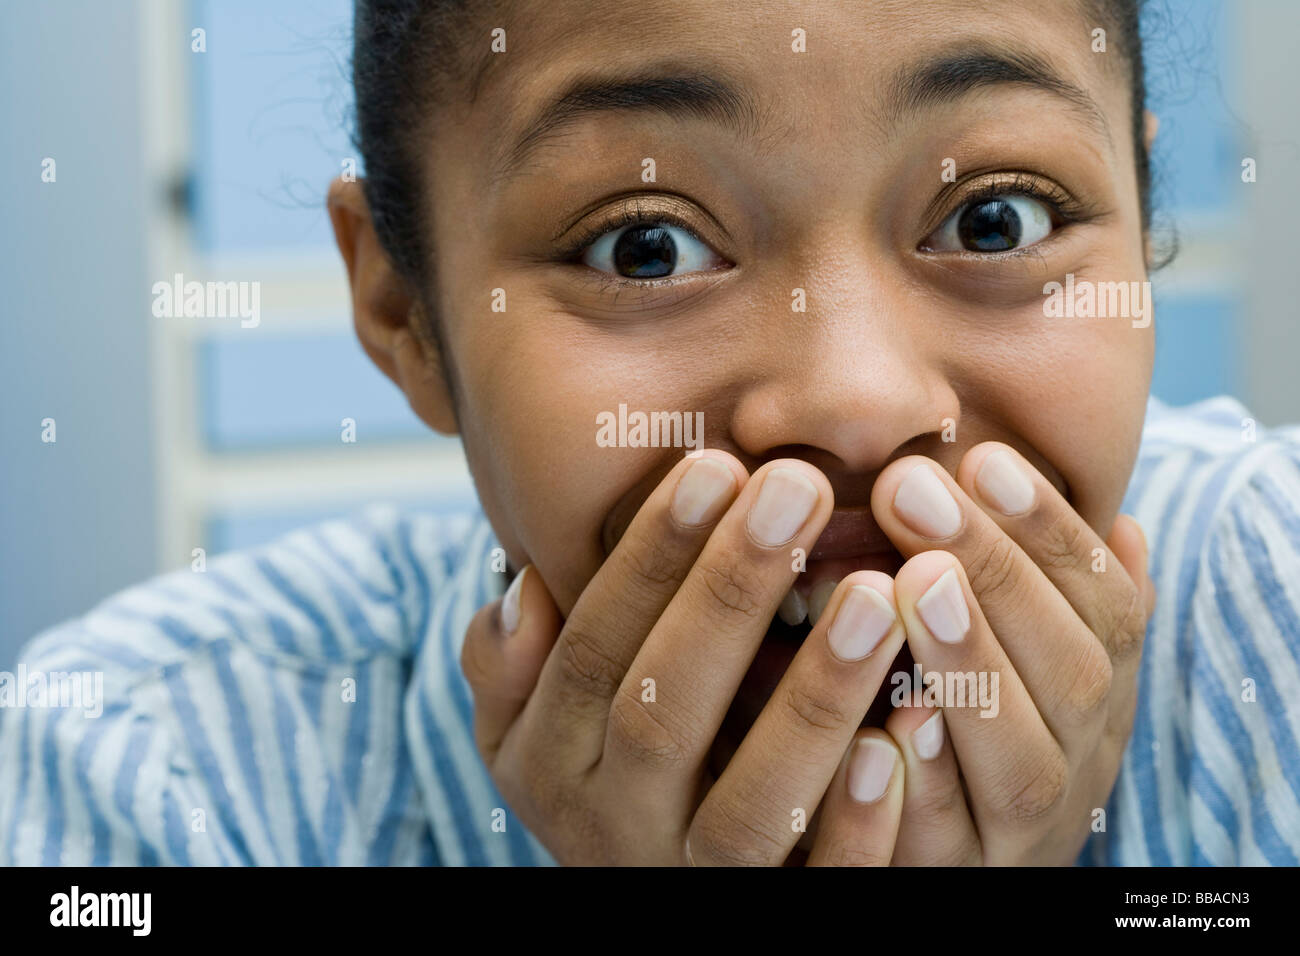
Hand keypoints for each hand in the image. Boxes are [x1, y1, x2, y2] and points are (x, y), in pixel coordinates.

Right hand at [461, 453, 910, 864]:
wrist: (642, 894)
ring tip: (877, 593)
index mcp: (551, 760)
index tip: (713, 466)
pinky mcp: (777, 916)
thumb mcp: (526, 725)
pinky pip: (821, 884)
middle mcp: (612, 825)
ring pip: (750, 803)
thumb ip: (509, 663)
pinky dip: (862, 822)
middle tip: (796, 490)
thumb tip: (525, 589)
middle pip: (663, 710)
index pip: (592, 647)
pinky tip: (906, 733)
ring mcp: (694, 880)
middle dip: (728, 595)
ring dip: (812, 699)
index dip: (649, 559)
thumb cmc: (598, 765)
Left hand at [866, 443, 1155, 864]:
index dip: (1049, 532)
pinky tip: (884, 722)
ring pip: (1022, 767)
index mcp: (1096, 701)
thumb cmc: (977, 737)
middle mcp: (1074, 767)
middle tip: (917, 494)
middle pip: (1068, 677)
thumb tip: (1125, 525)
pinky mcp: (950, 881)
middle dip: (998, 576)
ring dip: (971, 666)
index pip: (1103, 609)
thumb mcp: (1030, 663)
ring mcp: (1016, 835)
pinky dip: (925, 788)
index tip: (983, 459)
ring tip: (911, 582)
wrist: (938, 863)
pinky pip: (947, 847)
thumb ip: (1058, 597)